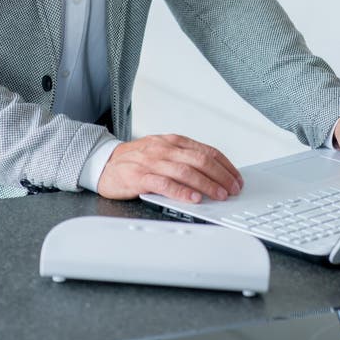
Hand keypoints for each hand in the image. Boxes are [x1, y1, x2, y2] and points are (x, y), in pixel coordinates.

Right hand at [97, 133, 243, 202]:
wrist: (103, 162)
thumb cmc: (135, 160)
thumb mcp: (163, 151)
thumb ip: (184, 159)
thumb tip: (213, 173)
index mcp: (174, 141)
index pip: (207, 151)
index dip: (225, 165)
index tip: (236, 178)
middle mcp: (165, 149)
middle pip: (201, 160)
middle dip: (222, 176)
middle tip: (234, 189)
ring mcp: (152, 162)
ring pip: (186, 171)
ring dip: (207, 184)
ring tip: (220, 195)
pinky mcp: (140, 177)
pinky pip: (164, 184)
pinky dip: (181, 191)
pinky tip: (194, 198)